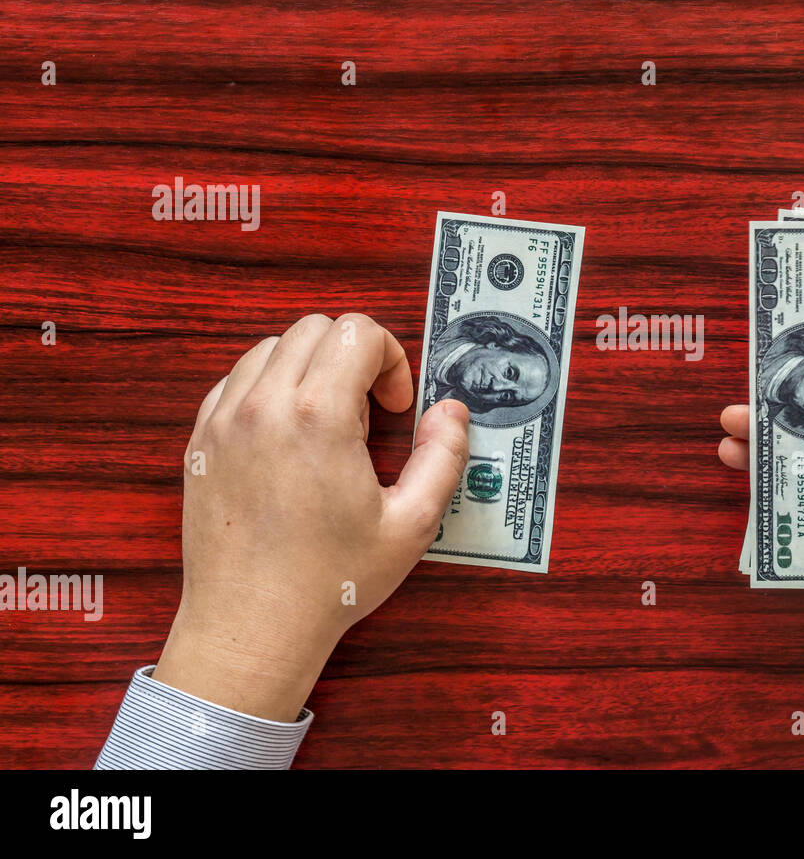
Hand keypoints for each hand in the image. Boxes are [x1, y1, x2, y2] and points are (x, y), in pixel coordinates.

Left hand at [153, 313, 469, 721]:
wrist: (252, 626)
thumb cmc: (332, 581)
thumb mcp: (413, 524)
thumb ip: (442, 457)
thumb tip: (449, 411)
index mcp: (317, 417)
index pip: (356, 331)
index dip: (391, 359)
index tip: (395, 406)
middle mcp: (263, 406)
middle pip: (314, 329)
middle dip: (354, 356)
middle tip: (368, 413)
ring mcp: (224, 422)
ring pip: (271, 348)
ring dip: (310, 368)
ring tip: (328, 424)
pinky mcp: (201, 443)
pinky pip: (235, 382)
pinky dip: (268, 388)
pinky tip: (289, 434)